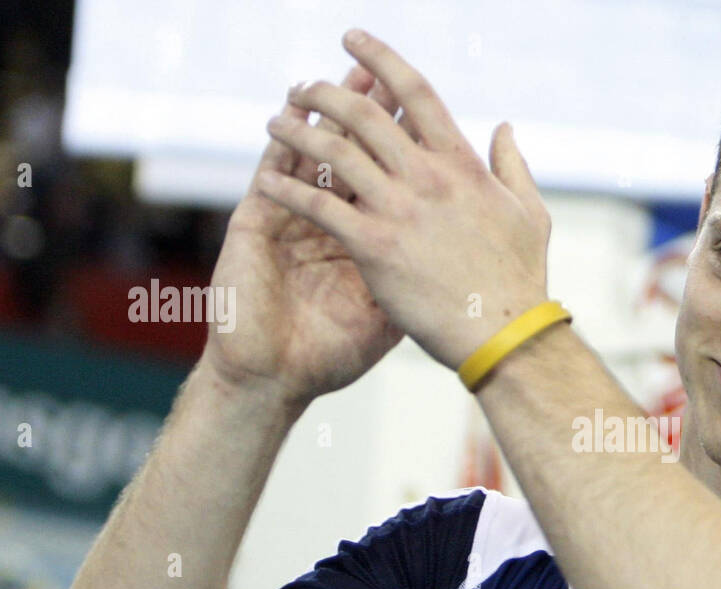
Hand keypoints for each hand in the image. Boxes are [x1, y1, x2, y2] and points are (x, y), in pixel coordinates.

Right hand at [201, 64, 405, 407]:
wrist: (275, 380)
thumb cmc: (329, 356)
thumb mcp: (388, 316)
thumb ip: (418, 278)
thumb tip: (464, 255)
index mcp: (363, 238)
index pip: (386, 179)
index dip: (402, 146)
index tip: (424, 114)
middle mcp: (329, 222)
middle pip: (351, 157)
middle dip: (366, 116)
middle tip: (382, 76)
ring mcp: (291, 221)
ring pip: (309, 158)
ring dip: (322, 119)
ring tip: (335, 82)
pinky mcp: (256, 227)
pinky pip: (270, 179)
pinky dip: (280, 150)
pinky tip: (288, 120)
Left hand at [255, 28, 552, 370]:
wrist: (505, 333)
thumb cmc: (519, 279)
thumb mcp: (529, 213)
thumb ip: (512, 166)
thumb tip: (504, 128)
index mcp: (463, 165)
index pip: (416, 93)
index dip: (381, 59)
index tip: (353, 41)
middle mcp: (428, 177)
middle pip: (365, 115)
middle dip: (326, 91)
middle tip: (303, 85)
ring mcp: (400, 210)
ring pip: (334, 152)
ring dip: (297, 132)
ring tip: (274, 122)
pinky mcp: (375, 246)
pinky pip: (319, 206)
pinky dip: (288, 190)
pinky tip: (265, 181)